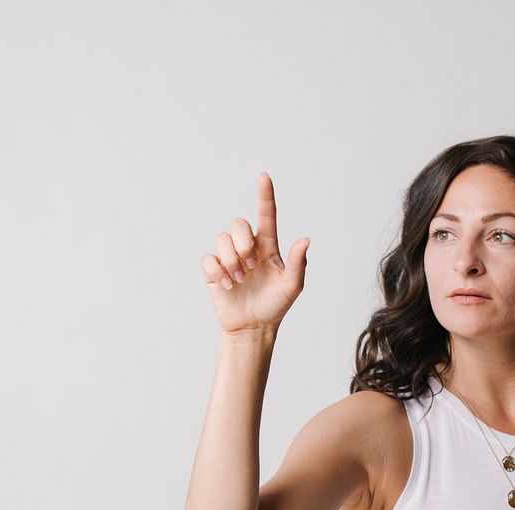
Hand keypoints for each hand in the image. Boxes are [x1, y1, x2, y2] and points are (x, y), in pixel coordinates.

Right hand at [200, 172, 310, 336]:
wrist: (253, 327)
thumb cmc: (275, 305)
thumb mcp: (292, 286)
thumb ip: (298, 263)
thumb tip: (305, 240)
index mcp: (267, 247)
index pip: (267, 216)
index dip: (265, 196)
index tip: (264, 177)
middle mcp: (247, 248)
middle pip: (239, 224)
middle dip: (243, 243)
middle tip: (250, 266)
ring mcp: (229, 258)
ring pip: (221, 239)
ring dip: (231, 261)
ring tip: (240, 279)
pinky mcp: (213, 270)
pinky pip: (208, 259)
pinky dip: (217, 271)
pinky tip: (227, 285)